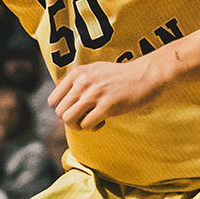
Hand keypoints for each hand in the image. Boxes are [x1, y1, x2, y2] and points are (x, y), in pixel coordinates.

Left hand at [49, 56, 173, 130]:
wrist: (146, 75)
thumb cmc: (121, 76)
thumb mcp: (94, 70)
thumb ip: (77, 81)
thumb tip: (60, 102)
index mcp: (77, 73)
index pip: (53, 100)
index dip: (64, 109)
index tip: (78, 109)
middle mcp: (83, 82)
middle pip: (60, 112)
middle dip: (72, 119)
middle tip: (86, 117)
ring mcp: (94, 94)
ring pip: (68, 119)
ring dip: (79, 125)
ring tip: (92, 120)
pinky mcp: (107, 106)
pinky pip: (86, 124)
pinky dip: (93, 127)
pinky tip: (103, 121)